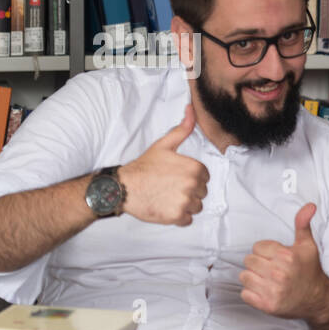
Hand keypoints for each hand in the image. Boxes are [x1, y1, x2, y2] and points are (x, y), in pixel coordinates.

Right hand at [117, 103, 209, 225]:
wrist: (124, 186)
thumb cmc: (144, 166)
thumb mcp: (164, 145)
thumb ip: (182, 129)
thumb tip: (192, 108)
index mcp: (195, 168)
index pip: (204, 177)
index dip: (191, 177)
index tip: (176, 176)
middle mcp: (193, 185)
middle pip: (201, 193)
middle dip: (188, 191)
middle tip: (169, 187)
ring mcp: (185, 202)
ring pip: (196, 207)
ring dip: (185, 205)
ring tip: (167, 197)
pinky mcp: (177, 217)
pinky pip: (187, 220)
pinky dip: (178, 217)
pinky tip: (165, 207)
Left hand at [240, 203, 328, 321]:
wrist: (318, 299)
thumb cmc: (310, 271)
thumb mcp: (307, 245)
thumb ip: (303, 224)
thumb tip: (310, 205)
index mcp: (287, 256)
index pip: (257, 247)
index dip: (265, 252)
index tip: (275, 258)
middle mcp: (280, 273)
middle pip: (248, 261)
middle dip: (258, 264)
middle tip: (270, 269)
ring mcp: (273, 290)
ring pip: (244, 277)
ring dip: (253, 278)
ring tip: (266, 280)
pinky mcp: (267, 305)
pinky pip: (245, 294)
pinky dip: (252, 293)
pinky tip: (265, 291)